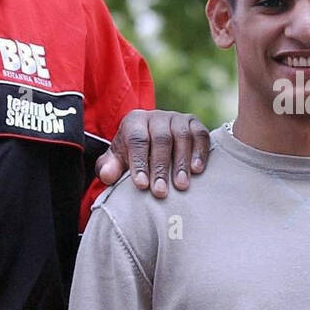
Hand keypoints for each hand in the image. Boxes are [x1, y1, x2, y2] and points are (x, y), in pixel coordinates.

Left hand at [95, 109, 210, 197]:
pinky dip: (200, 152)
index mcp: (134, 122)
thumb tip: (108, 176)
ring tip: (181, 185)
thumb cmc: (133, 157)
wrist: (153, 145)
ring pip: (182, 137)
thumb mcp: (117, 162)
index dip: (139, 162)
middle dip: (160, 168)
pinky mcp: (195, 124)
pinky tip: (197, 170)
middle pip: (161, 139)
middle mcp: (156, 116)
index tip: (141, 185)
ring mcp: (178, 119)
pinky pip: (200, 135)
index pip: (137, 140)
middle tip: (160, 192)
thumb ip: (109, 168)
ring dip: (182, 162)